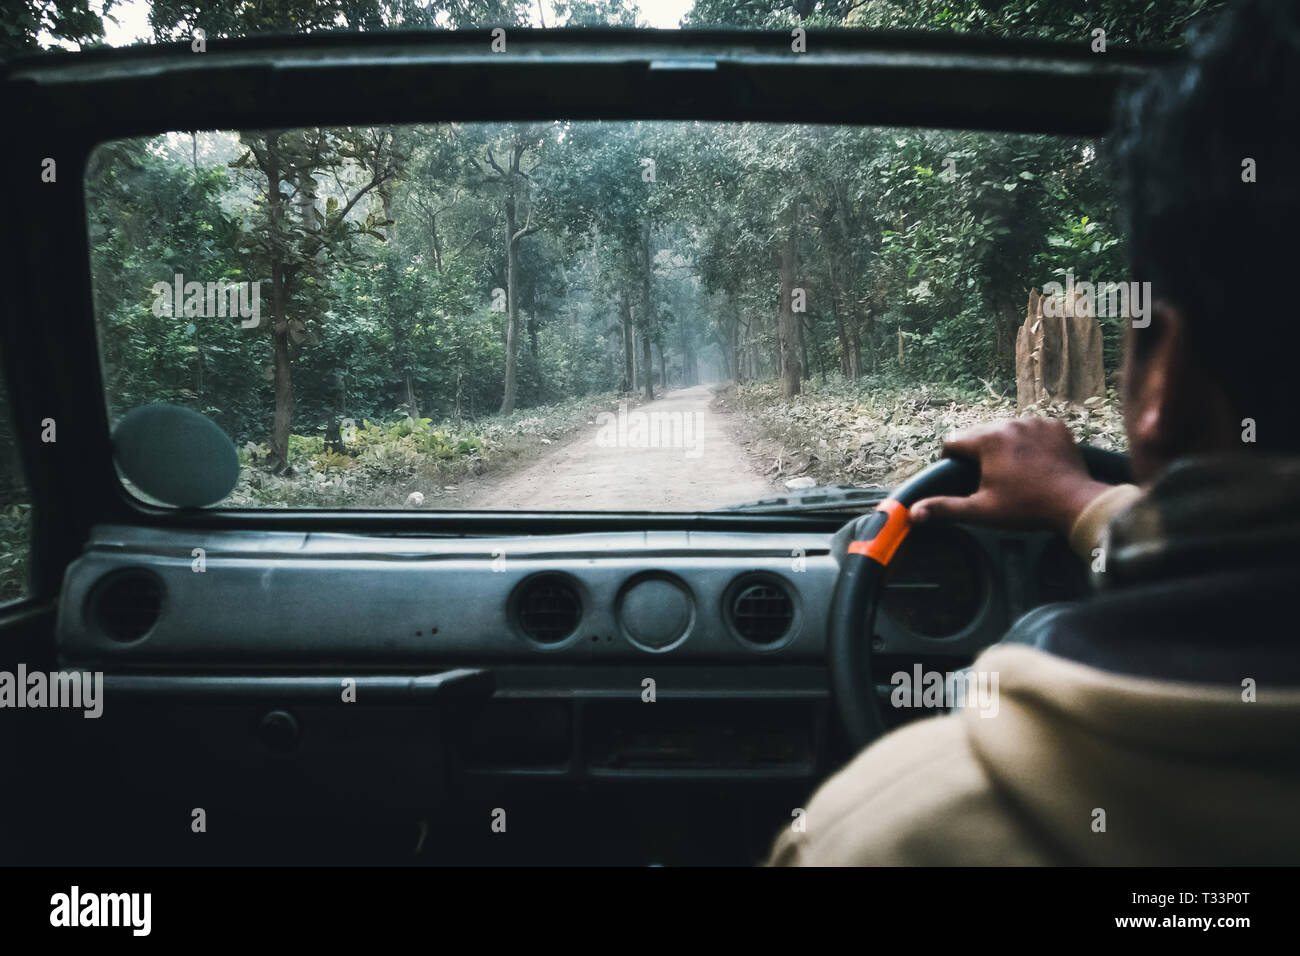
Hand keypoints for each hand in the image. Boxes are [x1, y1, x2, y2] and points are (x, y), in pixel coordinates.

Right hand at [909, 418, 1109, 535]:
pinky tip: (1035, 463)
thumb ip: (945, 508)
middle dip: (980, 453)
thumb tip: (913, 513)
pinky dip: (1030, 442)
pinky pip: (1033, 430)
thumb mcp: (981, 511)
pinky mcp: (1055, 426)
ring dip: (1004, 445)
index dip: (953, 460)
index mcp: (987, 440)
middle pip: (980, 433)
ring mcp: (1035, 422)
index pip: (954, 441)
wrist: (1075, 503)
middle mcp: (1009, 423)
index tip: (963, 476)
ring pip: (1007, 430)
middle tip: (991, 479)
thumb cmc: (1025, 508)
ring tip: (1015, 471)